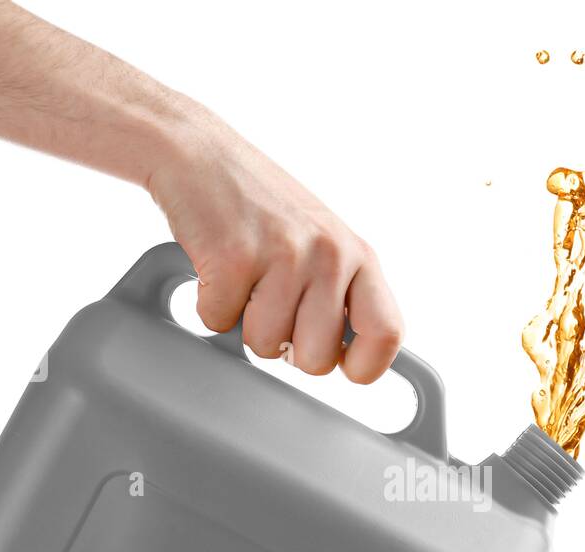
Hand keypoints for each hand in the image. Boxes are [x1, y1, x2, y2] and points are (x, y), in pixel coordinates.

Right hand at [147, 113, 403, 382]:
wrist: (197, 152)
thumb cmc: (258, 204)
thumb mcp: (322, 242)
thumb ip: (341, 294)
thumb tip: (348, 359)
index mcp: (358, 254)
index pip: (387, 333)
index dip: (365, 365)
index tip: (344, 366)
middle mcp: (329, 255)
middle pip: (318, 359)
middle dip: (288, 350)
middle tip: (271, 309)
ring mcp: (283, 256)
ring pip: (264, 347)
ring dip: (243, 324)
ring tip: (242, 280)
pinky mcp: (232, 258)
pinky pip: (218, 323)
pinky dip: (207, 304)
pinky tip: (214, 267)